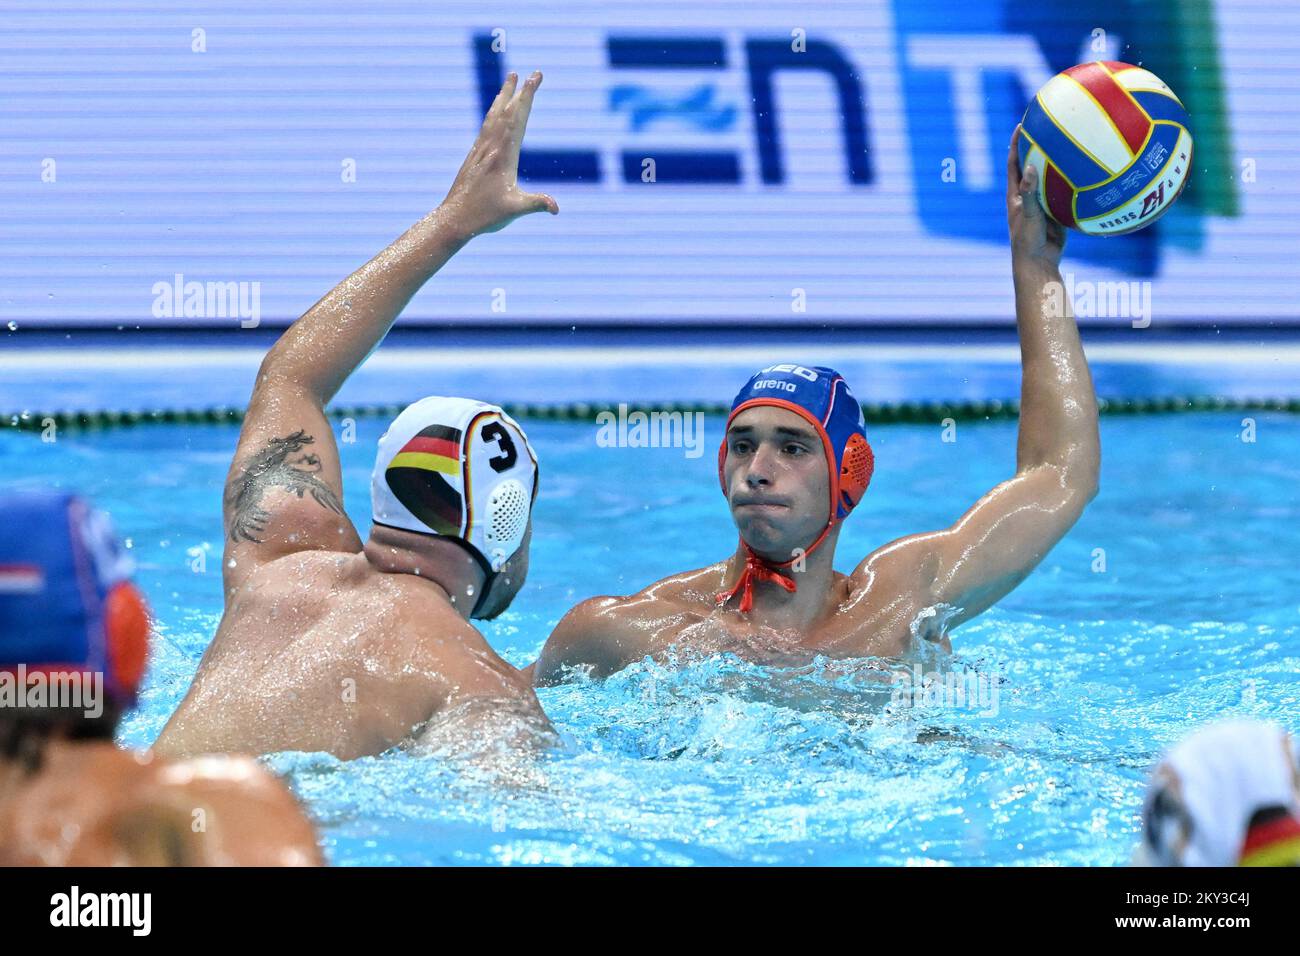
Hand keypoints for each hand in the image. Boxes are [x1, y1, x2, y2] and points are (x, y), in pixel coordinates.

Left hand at [439, 71, 558, 240]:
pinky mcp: (474, 157)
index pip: (518, 119)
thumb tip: (556, 208)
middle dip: (521, 91)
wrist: (454, 219)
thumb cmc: (485, 216)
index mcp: (503, 155)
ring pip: (494, 116)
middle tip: (532, 73)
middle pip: (507, 112)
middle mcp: (491, 148)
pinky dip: (494, 113)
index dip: (527, 97)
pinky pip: (486, 128)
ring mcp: (481, 151)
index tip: (534, 78)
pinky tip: (495, 112)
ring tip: (510, 79)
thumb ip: (536, 204)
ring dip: (504, 96)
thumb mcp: (515, 211)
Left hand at [1007, 126, 1065, 269]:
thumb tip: (1029, 165)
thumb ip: (1029, 192)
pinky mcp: (1056, 210)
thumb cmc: (1028, 241)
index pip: (1014, 162)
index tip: (1023, 124)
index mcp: (1015, 194)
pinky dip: (1075, 181)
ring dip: (1059, 162)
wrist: (1040, 262)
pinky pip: (1066, 191)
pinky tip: (1089, 170)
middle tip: (1049, 126)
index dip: (1017, 143)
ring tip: (1072, 142)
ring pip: (1051, 177)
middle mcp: (1028, 195)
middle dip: (1039, 146)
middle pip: (1032, 164)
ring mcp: (1043, 202)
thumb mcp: (1029, 215)